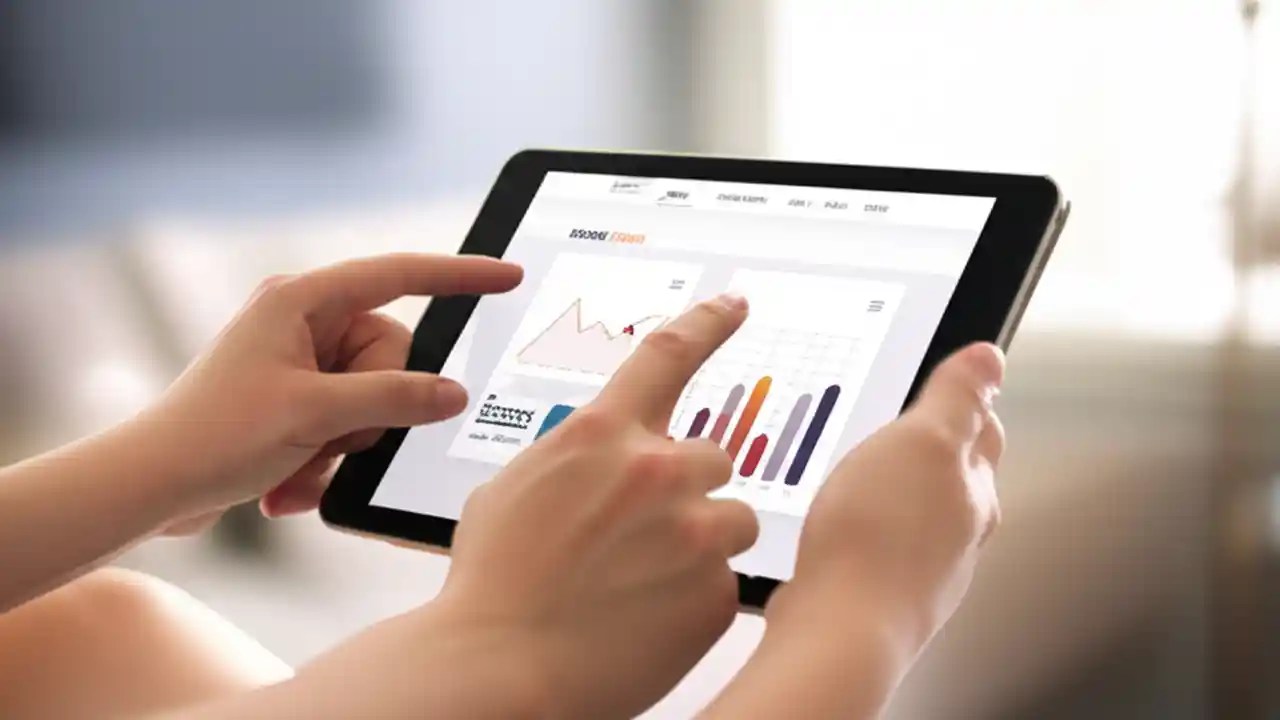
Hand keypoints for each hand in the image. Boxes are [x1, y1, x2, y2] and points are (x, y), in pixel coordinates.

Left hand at [140, 253, 522, 534]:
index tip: (506, 275)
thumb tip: (452, 393)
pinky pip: (348, 426)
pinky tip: (287, 481)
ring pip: (375, 399)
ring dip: (344, 445)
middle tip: (327, 434)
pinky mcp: (298, 403)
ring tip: (296, 464)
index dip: (458, 275)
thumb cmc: (212, 436)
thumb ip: (394, 398)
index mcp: (302, 302)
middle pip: (393, 356)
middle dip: (371, 409)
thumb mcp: (314, 415)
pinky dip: (326, 460)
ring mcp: (302, 365)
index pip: (399, 276)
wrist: (149, 487)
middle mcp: (304, 325)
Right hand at [435, 294, 759, 717]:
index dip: (708, 321)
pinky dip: (692, 598)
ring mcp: (694, 533)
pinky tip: (644, 619)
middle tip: (645, 532)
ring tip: (642, 581)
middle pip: (713, 457)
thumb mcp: (513, 489)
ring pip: (729, 521)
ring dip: (699, 541)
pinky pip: (724, 583)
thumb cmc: (493, 580)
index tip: (735, 303)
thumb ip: (570, 460)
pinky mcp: (716, 594)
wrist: (497, 665)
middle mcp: (658, 471)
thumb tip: (594, 461)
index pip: (668, 353)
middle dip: (687, 487)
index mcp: (602, 433)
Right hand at [771, 342, 1004, 654]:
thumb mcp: (923, 441)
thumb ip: (958, 398)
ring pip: (919, 513)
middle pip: (953, 476)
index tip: (945, 380)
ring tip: (867, 470)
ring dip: (898, 490)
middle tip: (899, 421)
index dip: (964, 400)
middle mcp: (958, 532)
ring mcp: (921, 565)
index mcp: (974, 489)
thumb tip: (991, 359)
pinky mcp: (880, 588)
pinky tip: (845, 523)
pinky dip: (870, 526)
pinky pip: (883, 543)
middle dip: (931, 448)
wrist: (840, 628)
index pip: (983, 430)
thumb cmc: (881, 539)